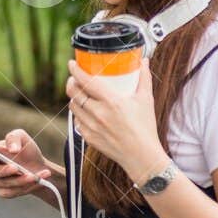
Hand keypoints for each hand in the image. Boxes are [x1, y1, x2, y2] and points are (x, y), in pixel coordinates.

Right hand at [0, 128, 51, 198]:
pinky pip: (10, 192)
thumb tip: (12, 149)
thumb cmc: (27, 150)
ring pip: (2, 184)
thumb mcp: (22, 137)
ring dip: (20, 180)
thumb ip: (14, 138)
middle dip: (3, 170)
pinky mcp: (4, 191)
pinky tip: (37, 180)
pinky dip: (25, 187)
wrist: (40, 167)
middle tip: (17, 167)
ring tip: (35, 175)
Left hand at [66, 59, 169, 181]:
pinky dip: (78, 114)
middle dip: (71, 82)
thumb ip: (144, 78)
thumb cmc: (145, 127)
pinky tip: (84, 111)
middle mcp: (99, 114)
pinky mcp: (89, 138)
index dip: (75, 71)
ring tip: (79, 93)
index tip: (72, 63)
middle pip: (74, 93)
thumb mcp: (146, 100)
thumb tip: (144, 61)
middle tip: (74, 78)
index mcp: (112, 102)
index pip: (86, 82)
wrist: (142, 156)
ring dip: (74, 97)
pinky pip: (77, 121)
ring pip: (73, 107)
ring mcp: (92, 127)